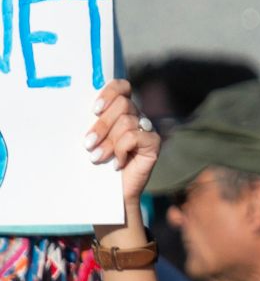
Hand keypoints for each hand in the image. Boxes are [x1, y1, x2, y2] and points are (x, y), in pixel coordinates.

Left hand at [85, 79, 158, 209]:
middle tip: (88, 143)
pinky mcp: (153, 144)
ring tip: (97, 157)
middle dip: (102, 125)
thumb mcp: (93, 138)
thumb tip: (85, 109)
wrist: (110, 192)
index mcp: (121, 110)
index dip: (110, 92)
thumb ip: (95, 121)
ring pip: (126, 122)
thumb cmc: (97, 164)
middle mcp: (137, 117)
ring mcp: (147, 130)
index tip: (94, 110)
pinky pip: (134, 137)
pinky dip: (121, 150)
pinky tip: (118, 163)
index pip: (122, 87)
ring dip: (108, 142)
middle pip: (123, 105)